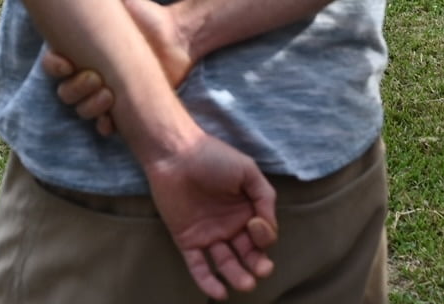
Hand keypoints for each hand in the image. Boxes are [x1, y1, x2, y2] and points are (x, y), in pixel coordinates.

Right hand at [43, 0, 197, 132]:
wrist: (175, 37)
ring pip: (82, 111)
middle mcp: (88, 75)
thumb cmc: (143, 14)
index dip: (54, 67)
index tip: (63, 61)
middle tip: (96, 77)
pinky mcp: (125, 111)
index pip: (54, 66)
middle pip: (66, 93)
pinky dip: (104, 127)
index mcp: (81, 51)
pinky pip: (104, 127)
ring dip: (90, 107)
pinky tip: (109, 121)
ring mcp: (104, 95)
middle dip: (76, 89)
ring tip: (110, 94)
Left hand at [139, 129, 278, 299]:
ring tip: (245, 284)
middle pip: (249, 255)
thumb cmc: (213, 156)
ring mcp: (209, 235)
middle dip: (258, 265)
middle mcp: (230, 226)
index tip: (255, 225)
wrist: (175, 153)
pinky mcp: (187, 240)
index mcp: (247, 210)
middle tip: (261, 270)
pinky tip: (219, 292)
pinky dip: (208, 281)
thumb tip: (268, 228)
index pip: (263, 236)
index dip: (264, 237)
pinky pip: (198, 266)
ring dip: (237, 277)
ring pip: (226, 264)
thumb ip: (264, 198)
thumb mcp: (248, 171)